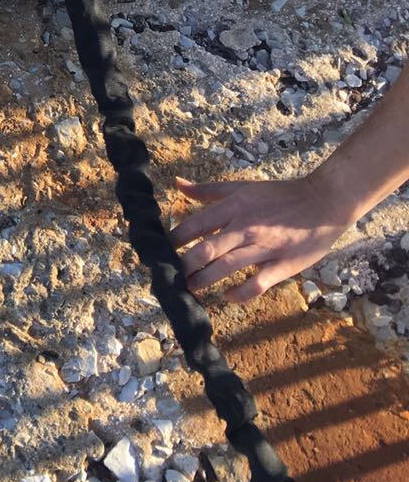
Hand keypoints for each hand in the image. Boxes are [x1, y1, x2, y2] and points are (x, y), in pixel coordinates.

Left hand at [170, 172, 352, 302]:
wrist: (323, 203)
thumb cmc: (279, 195)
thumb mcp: (241, 187)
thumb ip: (208, 191)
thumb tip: (177, 184)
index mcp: (233, 207)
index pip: (195, 225)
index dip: (173, 240)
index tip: (158, 252)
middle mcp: (245, 227)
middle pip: (206, 249)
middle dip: (183, 265)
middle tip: (168, 277)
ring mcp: (263, 247)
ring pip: (227, 267)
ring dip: (204, 280)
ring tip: (189, 288)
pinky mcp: (282, 265)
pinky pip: (257, 284)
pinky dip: (240, 293)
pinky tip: (227, 297)